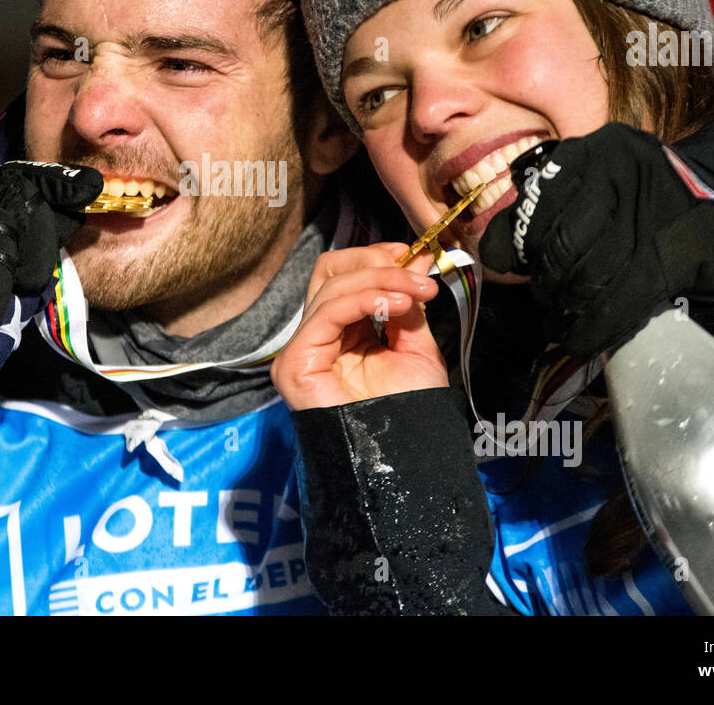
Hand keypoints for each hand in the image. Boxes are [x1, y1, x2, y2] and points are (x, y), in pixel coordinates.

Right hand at [271, 243, 448, 409]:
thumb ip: (407, 304)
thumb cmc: (410, 413)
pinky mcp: (296, 362)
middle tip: (415, 271)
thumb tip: (416, 260)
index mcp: (343, 332)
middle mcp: (318, 336)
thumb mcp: (415, 345)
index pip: (345, 276)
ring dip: (382, 280)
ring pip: (333, 286)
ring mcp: (303, 349)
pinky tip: (395, 303)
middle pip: (331, 271)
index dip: (377, 258)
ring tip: (417, 292)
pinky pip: (327, 312)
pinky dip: (365, 298)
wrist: (406, 458)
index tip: (417, 256)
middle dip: (375, 261)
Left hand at [478, 122, 713, 356]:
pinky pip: (616, 306)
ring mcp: (648, 219)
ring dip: (566, 308)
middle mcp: (621, 175)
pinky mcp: (668, 262)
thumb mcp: (590, 183)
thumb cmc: (634, 200)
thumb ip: (538, 209)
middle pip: (561, 244)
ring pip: (586, 277)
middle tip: (547, 294)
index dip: (520, 245)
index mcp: (594, 151)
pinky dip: (589, 331)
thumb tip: (495, 253)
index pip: (537, 206)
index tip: (522, 264)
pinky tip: (577, 337)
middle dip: (545, 280)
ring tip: (560, 317)